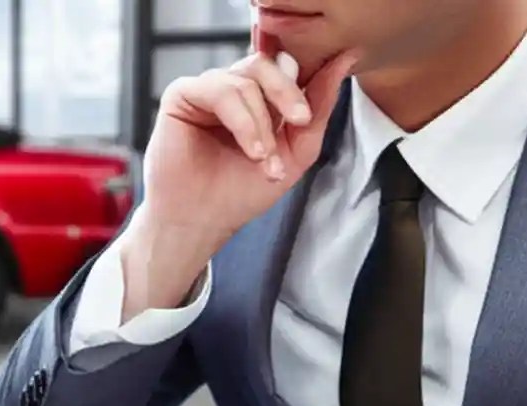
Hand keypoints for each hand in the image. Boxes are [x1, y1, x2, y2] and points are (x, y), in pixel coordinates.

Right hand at [119, 49, 359, 315]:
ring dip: (262, 124)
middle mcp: (229, 87)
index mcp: (255, 97)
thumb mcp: (295, 152)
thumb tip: (345, 61)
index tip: (318, 105)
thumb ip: (318, 109)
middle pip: (265, 64)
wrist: (200, 223)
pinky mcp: (180, 95)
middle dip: (288, 93)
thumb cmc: (239, 193)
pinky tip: (251, 151)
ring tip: (264, 159)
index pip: (284, 68)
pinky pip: (220, 91)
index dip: (305, 79)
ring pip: (246, 82)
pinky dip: (242, 121)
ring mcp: (205, 89)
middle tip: (302, 122)